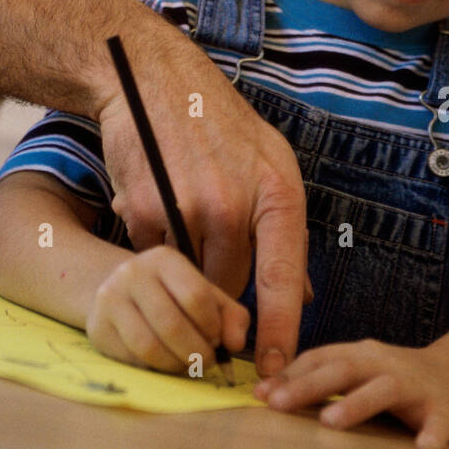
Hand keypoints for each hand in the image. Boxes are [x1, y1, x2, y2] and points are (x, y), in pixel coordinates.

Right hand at [86, 245, 250, 373]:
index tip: (217, 339)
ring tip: (186, 364)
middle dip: (196, 352)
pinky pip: (131, 359)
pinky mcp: (98, 327)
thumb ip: (229, 315)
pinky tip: (163, 362)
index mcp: (164, 259)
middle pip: (171, 325)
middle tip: (206, 361)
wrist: (119, 290)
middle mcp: (133, 273)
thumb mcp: (203, 294)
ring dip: (175, 365)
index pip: (195, 296)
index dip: (212, 326)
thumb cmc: (170, 295)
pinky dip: (154, 369)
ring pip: (149, 347)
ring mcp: (111, 299)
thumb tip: (235, 344)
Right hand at [95, 15, 307, 376]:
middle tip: (209, 243)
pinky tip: (158, 199)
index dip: (280, 331)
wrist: (151, 78)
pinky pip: (153, 256)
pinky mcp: (145, 210)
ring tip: (183, 208)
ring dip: (186, 260)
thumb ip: (283, 227)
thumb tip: (302, 294)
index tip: (275, 369)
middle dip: (222, 281)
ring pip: (192, 274)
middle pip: (232, 283)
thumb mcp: (269, 160)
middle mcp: (236, 203)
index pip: (284, 279)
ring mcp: (189, 207)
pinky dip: (153, 241)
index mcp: (277, 191)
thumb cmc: (215, 121)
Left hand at [253, 338, 448, 448]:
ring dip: (357, 404)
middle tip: (278, 405)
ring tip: (331, 422)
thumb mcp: (359, 371)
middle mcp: (384, 364)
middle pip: (343, 370)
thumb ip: (320, 379)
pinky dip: (433, 433)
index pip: (320, 359)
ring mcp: (415, 385)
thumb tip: (265, 393)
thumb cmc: (395, 378)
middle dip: (308, 386)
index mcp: (361, 355)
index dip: (289, 375)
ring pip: (384, 390)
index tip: (259, 395)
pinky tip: (423, 447)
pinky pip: (440, 422)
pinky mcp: (445, 410)